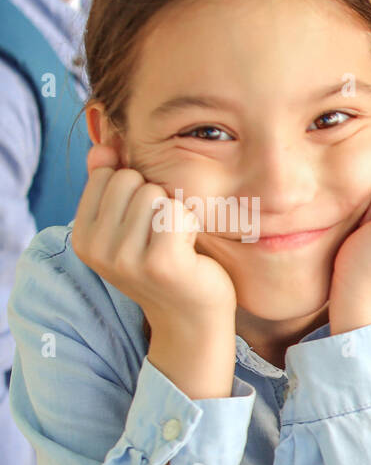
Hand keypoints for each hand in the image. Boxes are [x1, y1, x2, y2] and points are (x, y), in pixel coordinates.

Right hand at [71, 144, 236, 398]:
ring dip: (175, 213)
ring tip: (177, 244)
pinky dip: (190, 224)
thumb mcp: (129, 225)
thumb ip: (112, 184)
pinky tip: (190, 250)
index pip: (107, 175)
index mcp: (83, 237)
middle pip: (131, 180)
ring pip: (155, 193)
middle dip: (156, 199)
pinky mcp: (161, 263)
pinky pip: (177, 210)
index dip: (136, 192)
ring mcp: (127, 259)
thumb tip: (104, 146)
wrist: (193, 317)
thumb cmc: (165, 264)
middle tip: (164, 237)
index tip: (145, 226)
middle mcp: (98, 250)